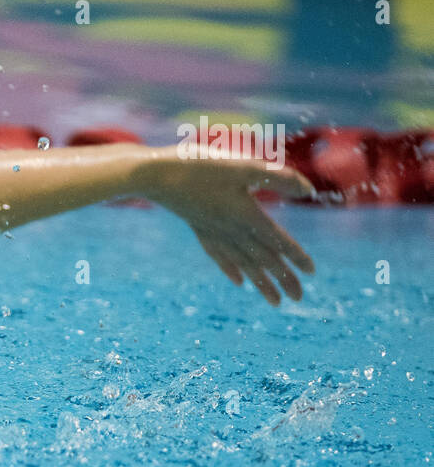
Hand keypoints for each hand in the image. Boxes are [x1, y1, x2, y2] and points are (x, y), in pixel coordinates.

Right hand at [139, 156, 315, 305]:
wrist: (155, 176)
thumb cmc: (200, 166)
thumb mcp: (244, 165)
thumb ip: (278, 178)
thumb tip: (308, 190)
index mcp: (247, 214)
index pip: (278, 240)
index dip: (295, 255)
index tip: (311, 273)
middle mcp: (232, 229)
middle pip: (262, 259)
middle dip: (282, 279)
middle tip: (298, 298)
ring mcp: (214, 232)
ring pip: (242, 263)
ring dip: (260, 283)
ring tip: (274, 302)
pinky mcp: (198, 228)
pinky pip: (218, 255)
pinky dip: (230, 269)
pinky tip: (238, 280)